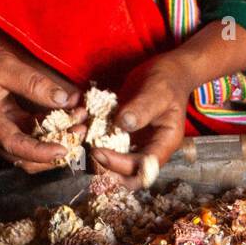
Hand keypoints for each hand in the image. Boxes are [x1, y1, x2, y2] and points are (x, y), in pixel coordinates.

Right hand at [0, 36, 81, 173]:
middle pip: (22, 155)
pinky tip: (66, 117)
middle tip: (81, 132)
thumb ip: (34, 83)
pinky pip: (27, 137)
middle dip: (54, 149)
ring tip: (79, 122)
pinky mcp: (3, 128)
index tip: (64, 149)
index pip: (13, 144)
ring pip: (26, 149)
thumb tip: (64, 99)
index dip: (40, 152)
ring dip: (53, 140)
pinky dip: (47, 131)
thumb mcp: (5, 65)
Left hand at [91, 53, 193, 179]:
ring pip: (113, 162)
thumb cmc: (166, 81)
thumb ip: (142, 108)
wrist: (165, 70)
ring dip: (94, 155)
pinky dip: (90, 137)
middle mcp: (148, 148)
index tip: (99, 152)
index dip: (120, 166)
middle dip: (105, 169)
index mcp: (163, 144)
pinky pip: (104, 142)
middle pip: (127, 174)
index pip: (143, 168)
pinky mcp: (120, 132)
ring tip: (78, 138)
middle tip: (86, 154)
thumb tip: (124, 123)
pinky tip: (80, 124)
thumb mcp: (157, 92)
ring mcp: (133, 141)